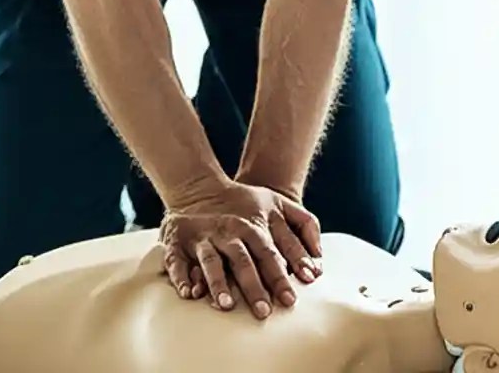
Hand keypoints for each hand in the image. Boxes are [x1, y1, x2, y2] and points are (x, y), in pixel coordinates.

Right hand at [159, 181, 322, 318]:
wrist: (201, 187)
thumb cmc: (247, 203)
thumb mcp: (280, 203)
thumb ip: (306, 226)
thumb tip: (321, 262)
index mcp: (258, 225)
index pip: (276, 250)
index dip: (289, 268)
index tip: (298, 291)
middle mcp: (233, 231)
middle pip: (247, 260)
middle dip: (256, 285)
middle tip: (265, 311)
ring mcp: (206, 236)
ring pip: (213, 261)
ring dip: (219, 283)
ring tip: (227, 305)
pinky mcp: (180, 241)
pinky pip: (177, 260)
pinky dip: (181, 276)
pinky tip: (189, 293)